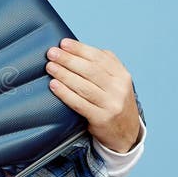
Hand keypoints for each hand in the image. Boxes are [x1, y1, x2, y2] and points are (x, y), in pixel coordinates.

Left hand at [46, 38, 140, 152]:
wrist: (127, 133)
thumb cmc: (114, 102)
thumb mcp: (116, 82)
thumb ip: (103, 66)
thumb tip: (75, 50)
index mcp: (122, 75)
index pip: (99, 57)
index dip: (80, 49)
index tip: (63, 43)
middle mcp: (119, 88)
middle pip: (90, 70)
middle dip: (68, 59)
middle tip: (52, 53)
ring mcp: (111, 104)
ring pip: (83, 86)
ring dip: (64, 74)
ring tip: (50, 67)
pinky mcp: (101, 118)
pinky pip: (79, 103)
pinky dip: (65, 93)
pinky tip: (54, 85)